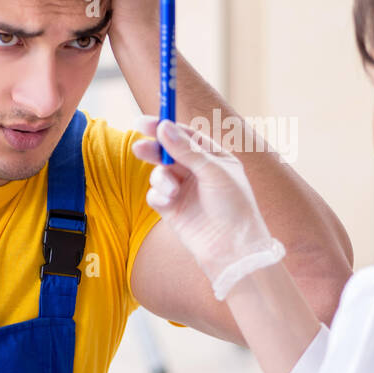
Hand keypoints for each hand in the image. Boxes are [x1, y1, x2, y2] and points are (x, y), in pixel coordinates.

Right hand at [131, 115, 280, 294]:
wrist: (232, 250)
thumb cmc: (234, 208)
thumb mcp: (214, 172)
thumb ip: (187, 150)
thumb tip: (163, 126)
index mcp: (214, 158)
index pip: (186, 136)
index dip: (166, 127)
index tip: (145, 123)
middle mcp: (198, 172)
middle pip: (168, 152)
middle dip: (153, 149)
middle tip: (139, 147)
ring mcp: (184, 190)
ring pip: (160, 173)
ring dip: (160, 178)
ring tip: (172, 191)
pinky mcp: (172, 210)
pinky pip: (155, 194)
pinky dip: (158, 195)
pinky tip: (168, 202)